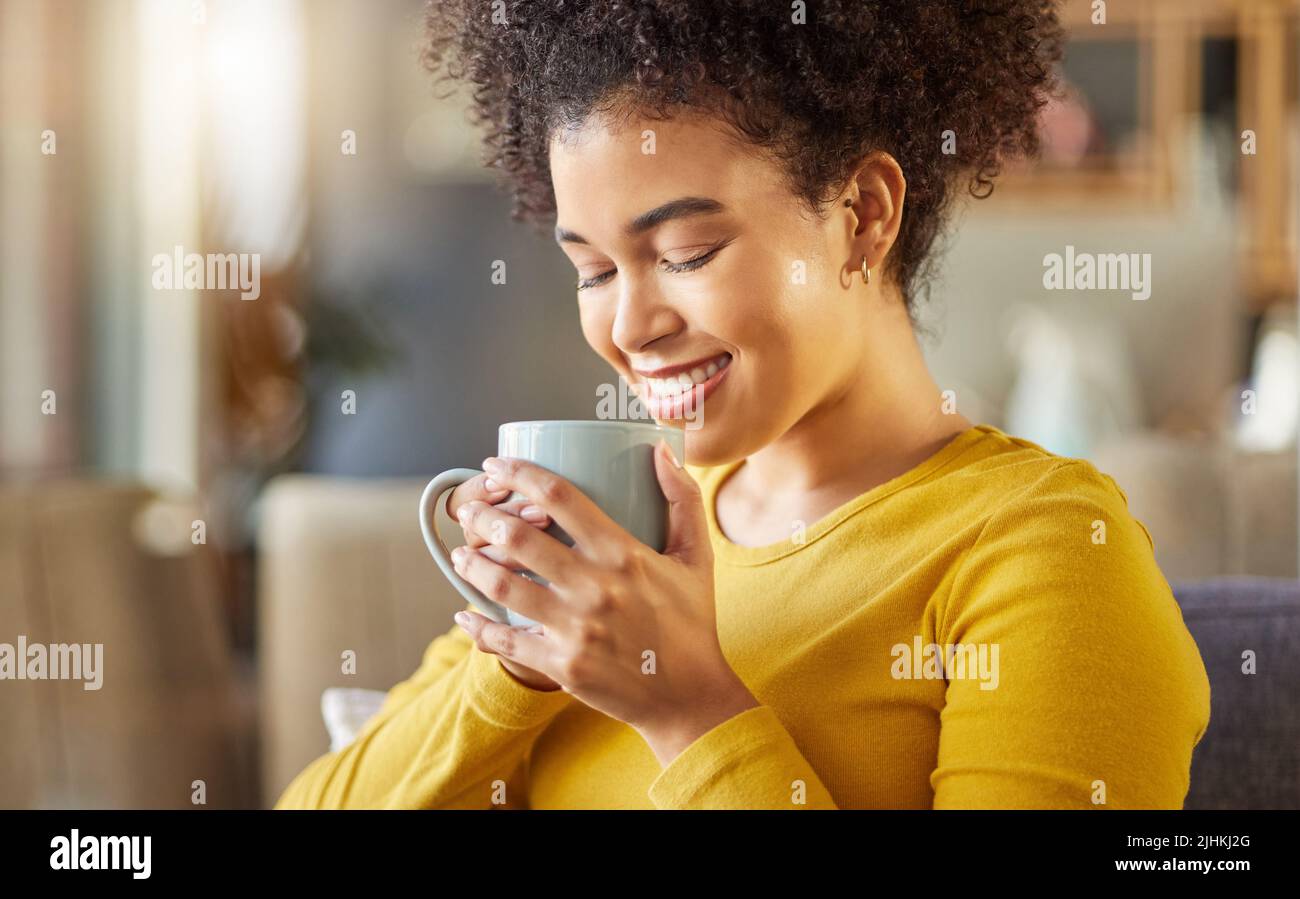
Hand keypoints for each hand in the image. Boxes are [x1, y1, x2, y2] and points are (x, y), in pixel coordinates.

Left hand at [450, 439, 758, 764]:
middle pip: (519, 537)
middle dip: (483, 518)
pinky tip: (464, 616)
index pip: (560, 497)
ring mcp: (575, 628)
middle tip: (470, 512)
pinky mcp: (562, 665)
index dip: (520, 474)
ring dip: (472, 565)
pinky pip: (505, 641)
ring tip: (461, 555)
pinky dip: (477, 628)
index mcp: (623, 553)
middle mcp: (594, 587)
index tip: (496, 464)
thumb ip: (683, 499)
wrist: (690, 696)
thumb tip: (660, 449)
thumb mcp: (697, 556)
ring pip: (501, 585)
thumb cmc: (691, 621)